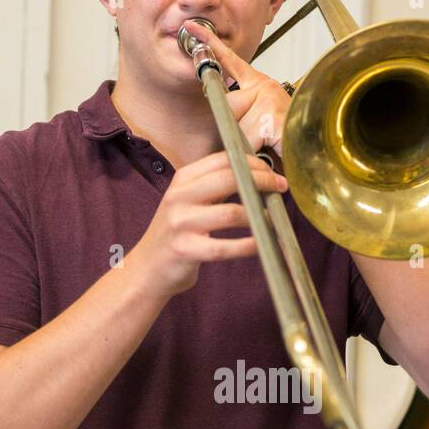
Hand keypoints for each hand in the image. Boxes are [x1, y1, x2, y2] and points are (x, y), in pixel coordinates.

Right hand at [133, 149, 287, 298]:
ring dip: (259, 217)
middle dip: (262, 182)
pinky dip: (248, 246)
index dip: (253, 163)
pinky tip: (263, 244)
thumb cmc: (177, 234)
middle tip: (281, 189)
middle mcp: (179, 197)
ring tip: (274, 220)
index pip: (223, 160)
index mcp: (182, 180)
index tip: (273, 174)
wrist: (147, 269)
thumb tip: (258, 176)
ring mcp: (181, 224)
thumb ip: (215, 187)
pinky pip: (225, 247)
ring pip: (232, 214)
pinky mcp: (185, 250)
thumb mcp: (188, 202)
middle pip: (229, 179)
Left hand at [181, 18, 290, 157]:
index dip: (210, 43)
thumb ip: (237, 120)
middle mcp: (266, 87)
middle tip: (260, 139)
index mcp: (260, 85)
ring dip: (249, 145)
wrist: (314, 154)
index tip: (192, 27)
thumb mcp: (258, 127)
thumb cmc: (287, 142)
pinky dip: (257, 152)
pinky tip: (274, 149)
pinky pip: (247, 140)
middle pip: (227, 105)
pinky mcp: (272, 116)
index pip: (231, 61)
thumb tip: (224, 125)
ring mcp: (271, 99)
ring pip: (235, 127)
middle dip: (237, 129)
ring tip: (270, 147)